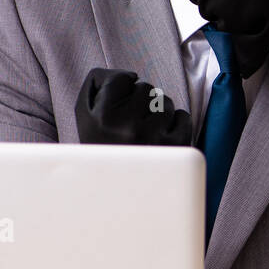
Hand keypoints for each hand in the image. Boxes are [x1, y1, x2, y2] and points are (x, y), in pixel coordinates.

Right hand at [74, 67, 192, 145]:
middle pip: (145, 87)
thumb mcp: (85, 115)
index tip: (118, 104)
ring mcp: (153, 138)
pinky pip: (183, 116)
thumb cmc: (103, 147)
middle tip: (132, 121)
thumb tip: (129, 74)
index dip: (122, 88)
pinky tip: (161, 137)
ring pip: (165, 101)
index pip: (121, 78)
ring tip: (145, 130)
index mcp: (100, 119)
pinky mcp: (176, 148)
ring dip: (158, 111)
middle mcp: (126, 127)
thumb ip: (98, 84)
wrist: (116, 193)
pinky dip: (175, 123)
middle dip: (141, 100)